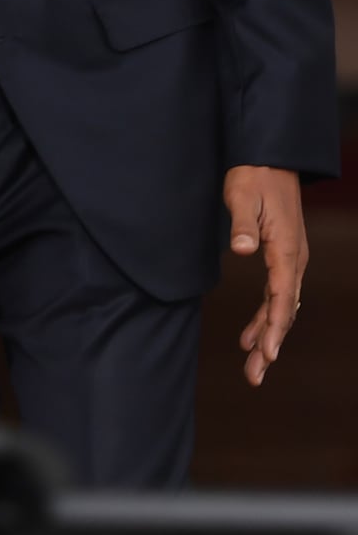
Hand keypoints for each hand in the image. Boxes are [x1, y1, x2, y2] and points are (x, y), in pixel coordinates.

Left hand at [225, 164, 307, 387]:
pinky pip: (277, 295)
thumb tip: (243, 248)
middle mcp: (293, 259)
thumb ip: (242, 225)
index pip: (281, 296)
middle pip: (284, 310)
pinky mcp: (282, 256)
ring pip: (281, 306)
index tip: (267, 354)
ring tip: (253, 365)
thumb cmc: (254, 176)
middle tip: (254, 376)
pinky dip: (266, 317)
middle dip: (271, 344)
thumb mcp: (241, 196)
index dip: (275, 327)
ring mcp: (290, 259)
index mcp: (286, 249)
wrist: (270, 158)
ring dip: (268, 335)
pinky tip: (252, 335)